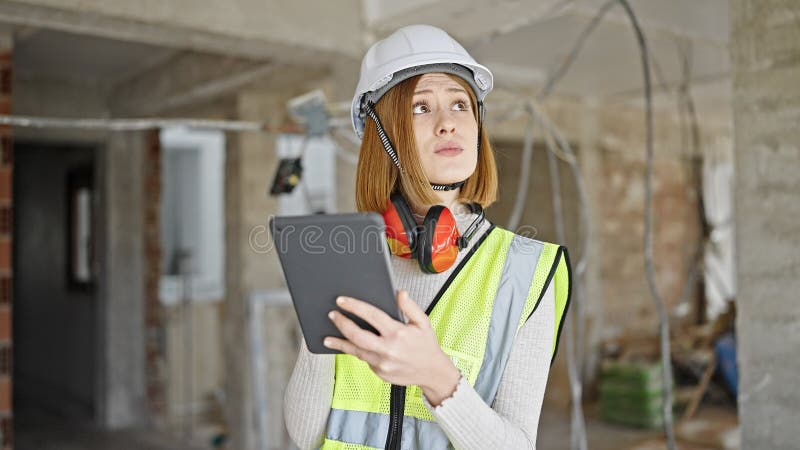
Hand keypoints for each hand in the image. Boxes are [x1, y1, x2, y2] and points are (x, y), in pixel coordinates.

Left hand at [323, 290, 460, 405]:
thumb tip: (400, 293)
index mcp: (398, 333)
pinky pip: (364, 359)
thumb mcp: (423, 323)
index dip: (354, 306)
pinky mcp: (379, 372)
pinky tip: (348, 346)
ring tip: (328, 338)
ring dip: (340, 343)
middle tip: (332, 315)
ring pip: (355, 351)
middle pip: (357, 335)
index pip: (371, 315)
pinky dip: (356, 351)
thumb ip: (410, 307)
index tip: (342, 301)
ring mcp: (382, 363)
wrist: (432, 373)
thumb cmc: (426, 346)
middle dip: (342, 323)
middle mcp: (388, 349)